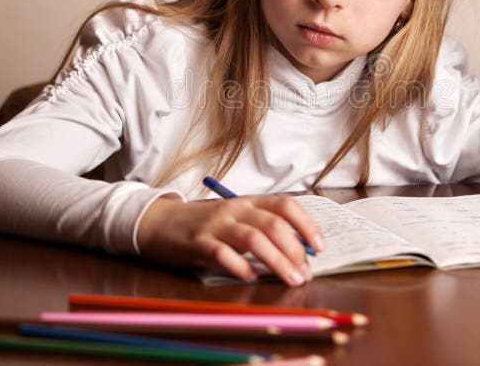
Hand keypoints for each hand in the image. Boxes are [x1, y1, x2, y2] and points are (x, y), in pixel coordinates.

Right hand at [136, 194, 324, 285]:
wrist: (160, 222)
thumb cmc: (205, 224)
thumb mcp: (236, 218)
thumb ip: (263, 227)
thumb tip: (299, 250)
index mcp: (249, 201)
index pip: (286, 205)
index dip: (307, 225)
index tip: (319, 247)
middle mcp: (235, 209)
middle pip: (274, 225)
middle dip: (295, 250)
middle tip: (304, 272)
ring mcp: (216, 225)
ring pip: (253, 239)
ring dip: (277, 261)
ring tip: (290, 278)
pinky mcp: (197, 242)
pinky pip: (222, 253)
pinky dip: (240, 266)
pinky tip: (250, 277)